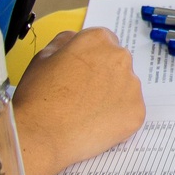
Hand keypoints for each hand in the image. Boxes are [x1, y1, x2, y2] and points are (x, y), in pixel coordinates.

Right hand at [11, 27, 145, 174]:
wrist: (42, 134)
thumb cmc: (38, 96)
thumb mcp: (43, 56)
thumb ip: (65, 40)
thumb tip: (76, 40)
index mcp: (98, 39)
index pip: (104, 41)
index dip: (91, 58)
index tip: (82, 72)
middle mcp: (120, 58)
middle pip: (118, 63)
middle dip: (104, 75)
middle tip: (83, 94)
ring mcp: (132, 86)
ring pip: (126, 88)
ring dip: (113, 96)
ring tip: (87, 112)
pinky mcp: (136, 112)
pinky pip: (130, 112)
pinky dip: (117, 118)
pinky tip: (96, 124)